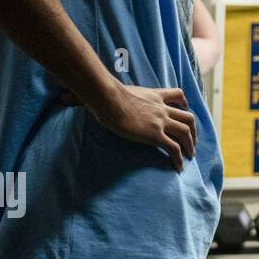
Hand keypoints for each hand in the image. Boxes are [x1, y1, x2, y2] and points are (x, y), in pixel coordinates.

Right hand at [75, 83, 197, 170]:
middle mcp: (162, 108)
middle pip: (188, 116)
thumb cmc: (105, 95)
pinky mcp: (156, 134)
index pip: (177, 94)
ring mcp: (160, 121)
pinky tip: (179, 167)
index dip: (184, 103)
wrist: (109, 99)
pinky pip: (174, 148)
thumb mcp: (109, 92)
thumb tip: (65, 96)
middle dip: (194, 129)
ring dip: (191, 144)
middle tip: (193, 140)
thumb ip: (97, 94)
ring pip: (186, 131)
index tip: (186, 109)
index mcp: (154, 95)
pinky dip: (180, 157)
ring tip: (191, 155)